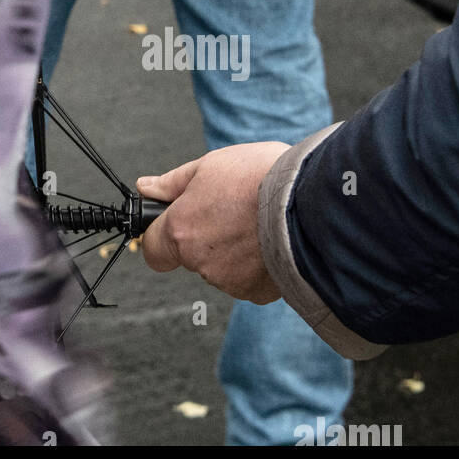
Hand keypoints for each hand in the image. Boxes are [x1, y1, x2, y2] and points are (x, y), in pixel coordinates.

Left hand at [137, 142, 288, 303]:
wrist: (311, 203)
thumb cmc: (260, 178)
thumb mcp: (209, 165)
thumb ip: (173, 182)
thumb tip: (147, 186)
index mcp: (182, 231)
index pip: (153, 249)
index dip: (161, 236)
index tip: (174, 222)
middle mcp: (201, 262)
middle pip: (191, 254)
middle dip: (205, 235)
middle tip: (231, 208)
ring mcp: (230, 281)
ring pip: (222, 266)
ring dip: (233, 248)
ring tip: (257, 220)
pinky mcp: (258, 293)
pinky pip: (249, 278)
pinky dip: (257, 263)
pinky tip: (271, 239)